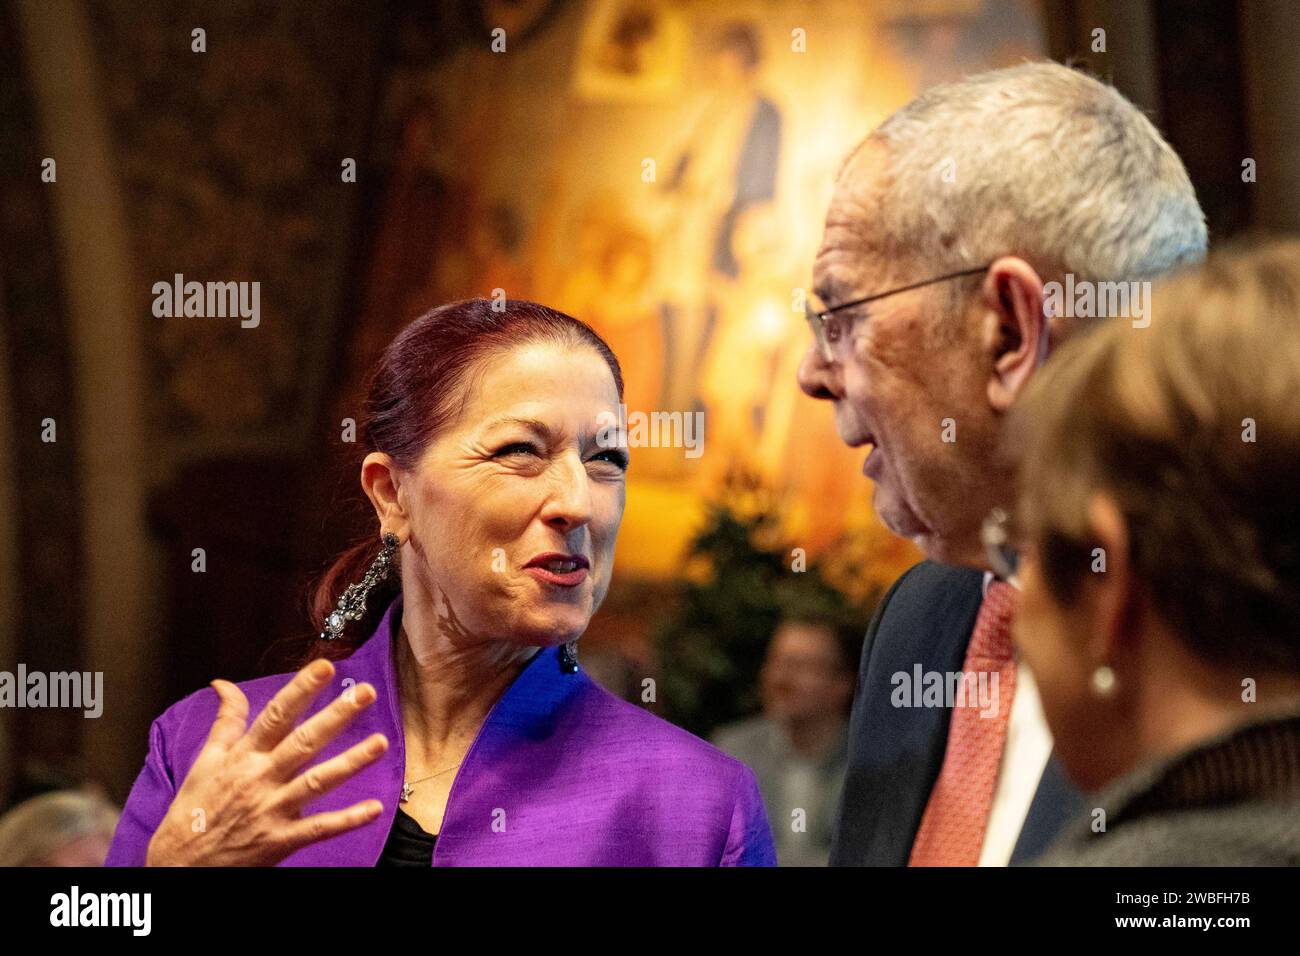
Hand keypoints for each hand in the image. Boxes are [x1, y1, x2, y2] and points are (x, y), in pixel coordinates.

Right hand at [145, 658, 388, 865]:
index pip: (276, 715)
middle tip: (365, 692)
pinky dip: (346, 820)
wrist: (179, 864)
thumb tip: (223, 683)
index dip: (301, 689)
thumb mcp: (205, 760)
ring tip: (380, 743)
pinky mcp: (280, 840)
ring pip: (316, 782)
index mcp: (243, 756)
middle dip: (335, 716)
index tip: (325, 666)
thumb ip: (225, 721)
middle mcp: (260, 778)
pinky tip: (375, 808)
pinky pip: (319, 828)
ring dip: (350, 763)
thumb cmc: (194, 808)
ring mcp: (272, 809)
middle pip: (303, 742)